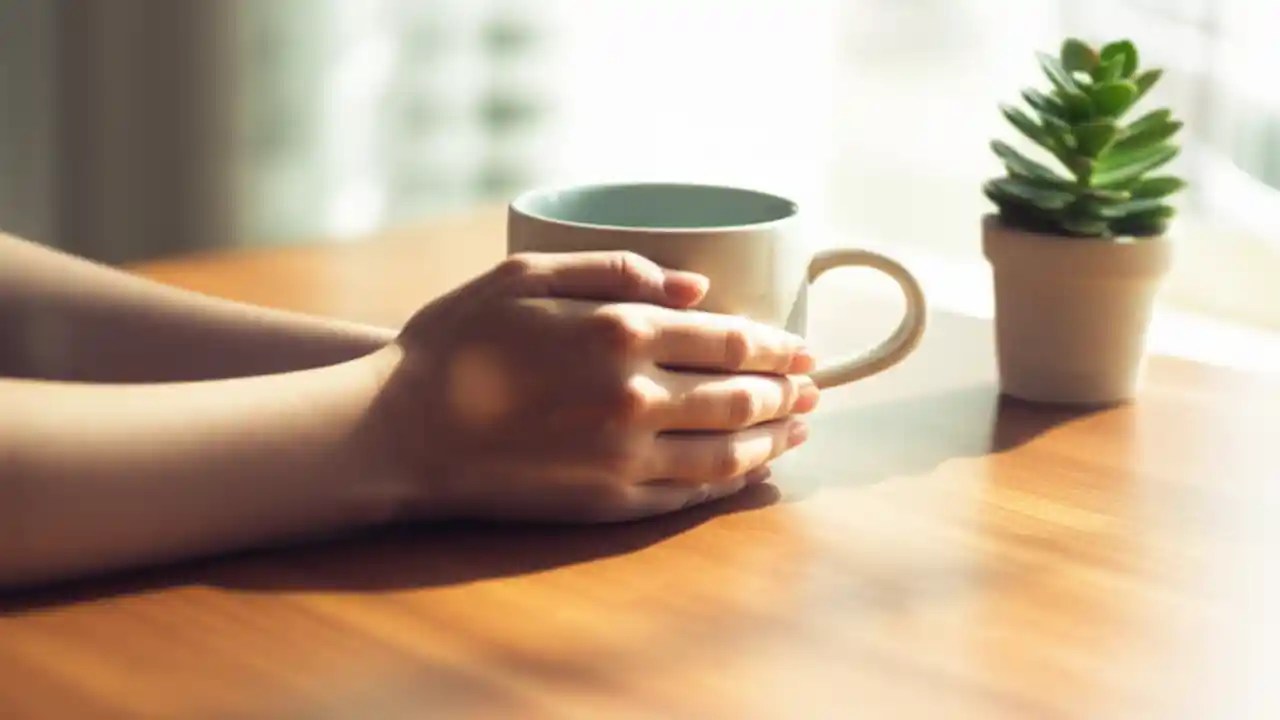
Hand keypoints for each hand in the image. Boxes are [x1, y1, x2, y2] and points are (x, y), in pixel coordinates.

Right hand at [365, 251, 818, 522]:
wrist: (400, 431)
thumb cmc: (456, 343)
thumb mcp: (525, 276)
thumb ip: (617, 270)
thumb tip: (698, 287)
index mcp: (621, 332)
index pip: (730, 338)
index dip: (777, 344)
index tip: (801, 347)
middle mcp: (636, 397)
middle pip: (741, 396)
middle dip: (788, 391)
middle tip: (814, 387)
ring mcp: (625, 457)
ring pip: (729, 450)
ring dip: (776, 438)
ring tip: (800, 428)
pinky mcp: (608, 504)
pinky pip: (690, 494)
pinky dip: (733, 481)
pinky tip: (752, 470)